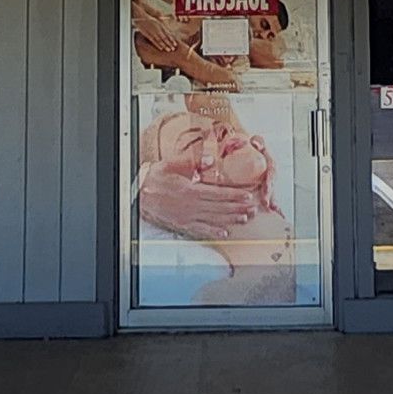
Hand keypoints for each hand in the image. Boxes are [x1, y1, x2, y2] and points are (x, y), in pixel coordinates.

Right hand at [137, 163, 258, 239]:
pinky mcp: (182, 224)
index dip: (234, 195)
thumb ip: (192, 161)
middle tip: (254, 209)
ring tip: (245, 219)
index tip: (247, 196)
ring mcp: (187, 216)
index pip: (218, 193)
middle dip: (238, 208)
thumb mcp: (172, 164)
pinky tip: (225, 233)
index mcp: (190, 190)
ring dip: (231, 219)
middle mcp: (191, 205)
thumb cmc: (155, 178)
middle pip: (220, 207)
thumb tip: (210, 160)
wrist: (138, 194)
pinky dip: (213, 231)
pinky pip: (201, 229)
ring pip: (214, 219)